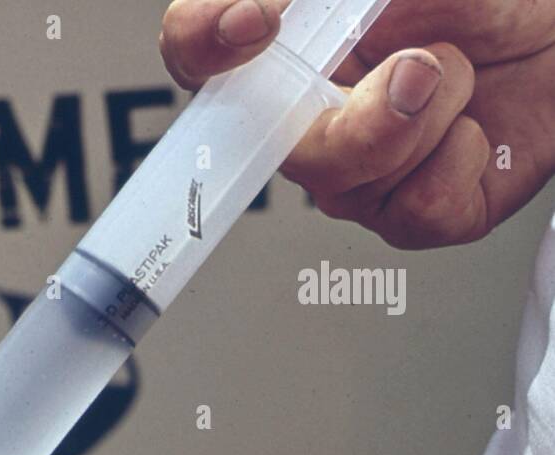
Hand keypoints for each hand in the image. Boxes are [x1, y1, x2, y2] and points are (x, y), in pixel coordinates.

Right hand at [159, 0, 554, 247]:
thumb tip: (258, 6)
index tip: (255, 24)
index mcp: (294, 50)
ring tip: (457, 71)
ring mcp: (360, 174)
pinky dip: (464, 157)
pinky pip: (415, 210)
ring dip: (428, 112)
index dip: (201, 45)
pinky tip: (477, 130)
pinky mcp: (416, 213)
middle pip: (279, 149)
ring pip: (349, 182)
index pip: (197, 53)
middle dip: (361, 116)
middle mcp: (313, 118)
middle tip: (422, 64)